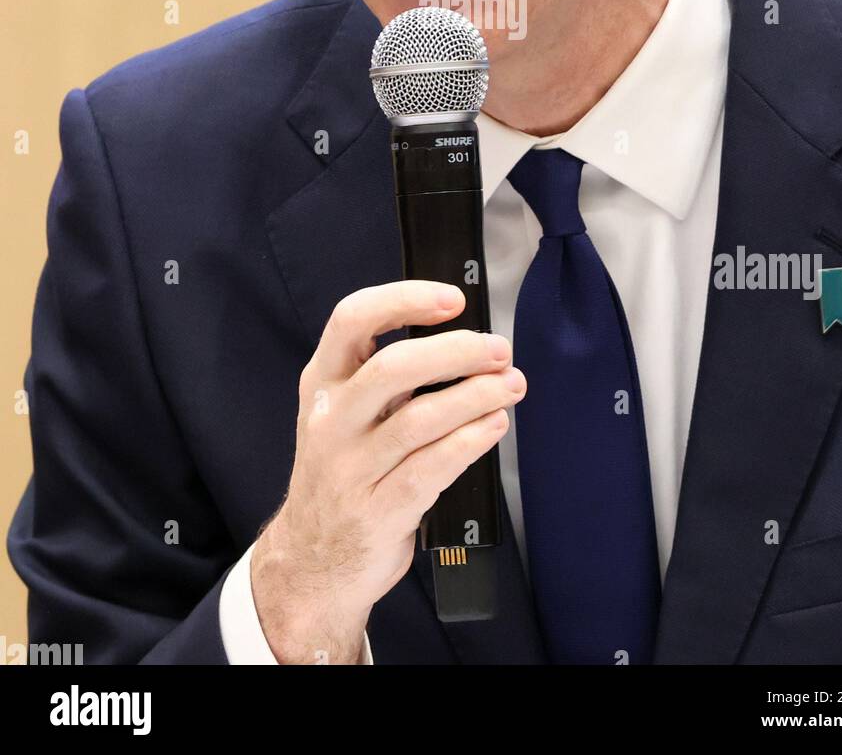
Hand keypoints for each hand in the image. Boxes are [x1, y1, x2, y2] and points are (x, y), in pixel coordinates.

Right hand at [250, 280, 524, 663]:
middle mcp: (331, 420)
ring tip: (510, 386)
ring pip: (420, 419)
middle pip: (393, 368)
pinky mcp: (378, 510)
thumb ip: (387, 377)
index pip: (352, 319)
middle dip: (456, 351)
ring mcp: (351, 468)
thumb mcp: (344, 414)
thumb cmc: (344, 473)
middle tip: (499, 350)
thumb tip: (465, 342)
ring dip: (476, 396)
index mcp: (322, 382)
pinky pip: (432, 467)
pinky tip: (494, 426)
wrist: (313, 561)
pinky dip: (470, 441)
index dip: (404, 300)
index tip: (453, 299)